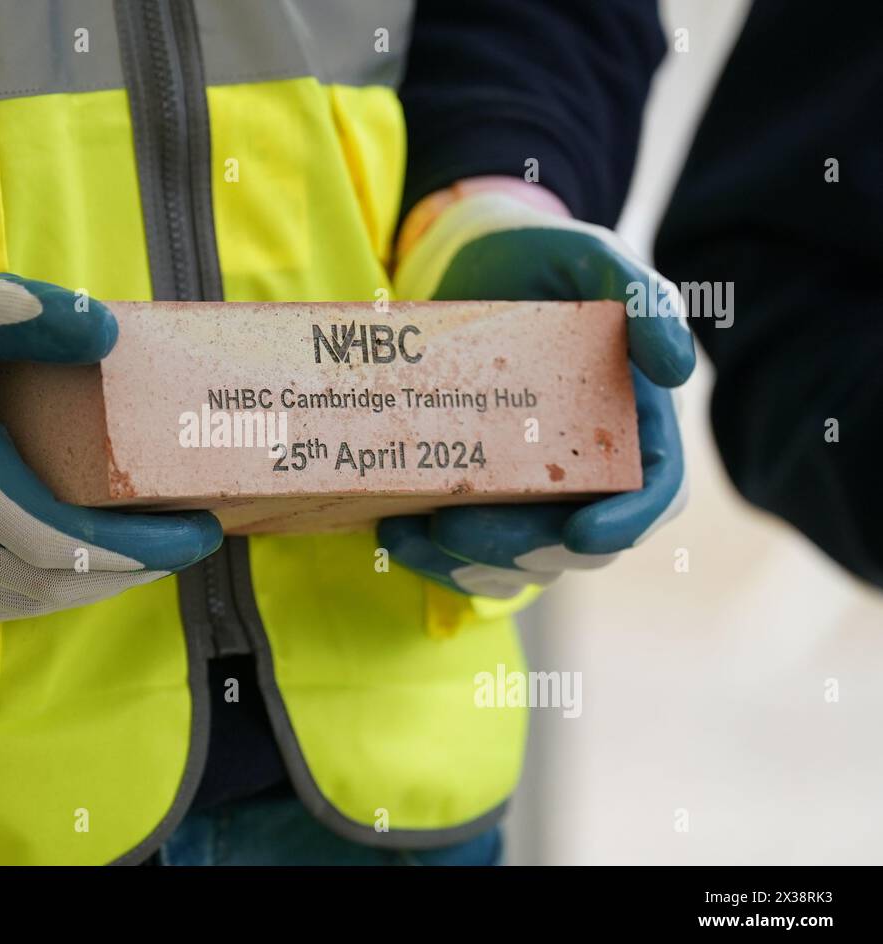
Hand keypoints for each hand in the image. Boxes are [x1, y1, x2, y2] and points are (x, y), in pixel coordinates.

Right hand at [0, 247, 221, 619]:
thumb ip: (30, 310)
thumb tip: (109, 339)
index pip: (63, 541)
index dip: (140, 548)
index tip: (199, 532)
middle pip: (45, 586)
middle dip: (125, 573)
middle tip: (181, 545)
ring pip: (9, 603)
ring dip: (80, 589)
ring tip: (135, 559)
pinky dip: (30, 592)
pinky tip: (60, 568)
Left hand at [378, 182, 694, 597]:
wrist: (465, 263)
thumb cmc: (538, 258)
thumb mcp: (588, 257)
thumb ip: (642, 297)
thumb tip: (678, 368)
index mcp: (634, 421)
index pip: (652, 492)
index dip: (626, 523)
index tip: (582, 535)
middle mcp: (588, 466)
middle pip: (571, 541)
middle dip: (515, 547)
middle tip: (451, 529)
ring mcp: (531, 487)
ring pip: (514, 557)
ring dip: (462, 561)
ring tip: (405, 536)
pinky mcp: (478, 494)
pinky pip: (464, 549)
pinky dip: (429, 556)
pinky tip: (390, 534)